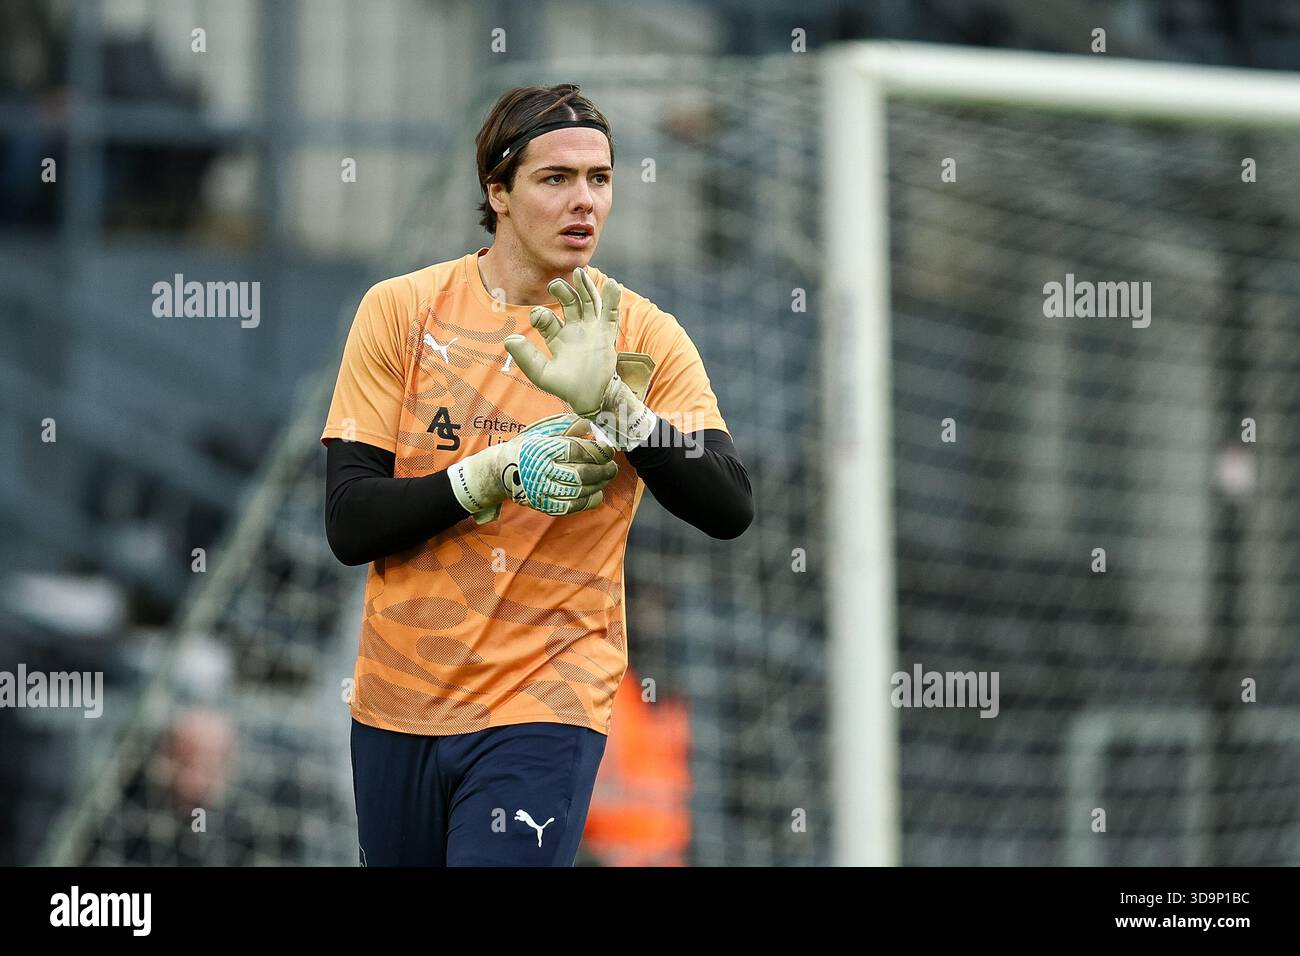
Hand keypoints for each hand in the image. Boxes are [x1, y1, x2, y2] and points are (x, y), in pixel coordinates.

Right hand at [447, 413, 617, 523]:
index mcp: (543, 449)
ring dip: (599, 484)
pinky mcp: (545, 505)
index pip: (577, 451)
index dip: (598, 451)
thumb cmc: (529, 445)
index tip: (609, 449)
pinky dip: (589, 501)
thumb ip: (569, 425)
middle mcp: (542, 471)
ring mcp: (543, 490)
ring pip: (580, 491)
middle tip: (613, 466)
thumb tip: (594, 427)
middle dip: (603, 470)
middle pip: (582, 473)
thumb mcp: (544, 429)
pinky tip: (598, 492)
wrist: (503, 470)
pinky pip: (572, 507)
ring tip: (607, 476)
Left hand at [504, 268, 619, 418]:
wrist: (592, 398)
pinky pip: (610, 313)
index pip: (547, 318)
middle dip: (562, 291)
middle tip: (555, 285)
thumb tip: (509, 340)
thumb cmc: (566, 387)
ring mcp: (591, 330)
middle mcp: (574, 329)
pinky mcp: (607, 334)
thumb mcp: (542, 374)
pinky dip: (612, 299)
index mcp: (556, 336)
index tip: (537, 317)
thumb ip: (526, 358)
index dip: (540, 314)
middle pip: (569, 303)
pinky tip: (613, 284)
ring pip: (588, 302)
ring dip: (585, 287)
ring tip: (580, 272)